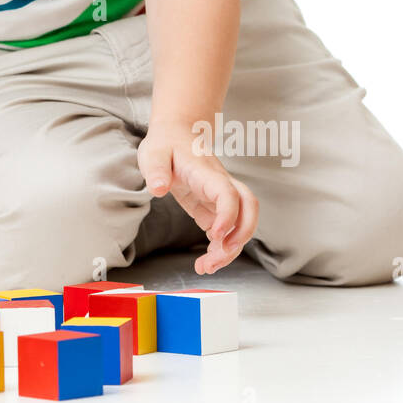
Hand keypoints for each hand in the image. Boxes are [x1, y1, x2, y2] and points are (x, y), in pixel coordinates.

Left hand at [138, 123, 257, 275]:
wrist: (176, 134)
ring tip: (207, 267)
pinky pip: (226, 231)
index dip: (228, 215)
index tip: (215, 234)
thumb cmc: (166, 144)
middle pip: (249, 208)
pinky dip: (220, 249)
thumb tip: (158, 188)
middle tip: (219, 255)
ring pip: (241, 223)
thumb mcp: (154, 153)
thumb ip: (156, 170)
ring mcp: (219, 197)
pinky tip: (205, 261)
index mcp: (206, 172)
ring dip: (230, 249)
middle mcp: (220, 185)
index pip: (228, 193)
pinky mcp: (213, 208)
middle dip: (242, 235)